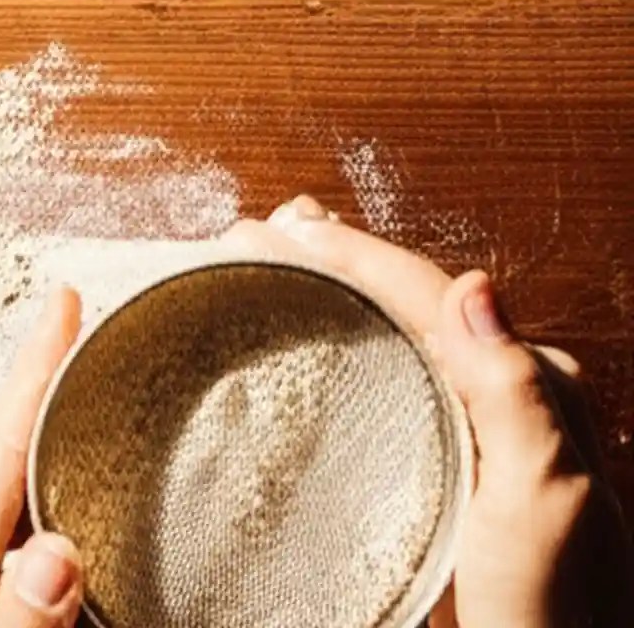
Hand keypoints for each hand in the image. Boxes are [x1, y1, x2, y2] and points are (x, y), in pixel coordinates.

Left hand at [0, 288, 85, 627]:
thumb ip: (15, 619)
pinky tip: (20, 488)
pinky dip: (3, 472)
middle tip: (65, 320)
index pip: (0, 450)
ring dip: (17, 421)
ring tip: (57, 388)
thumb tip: (58, 554)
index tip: (62, 303)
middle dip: (29, 379)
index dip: (38, 372)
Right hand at [231, 196, 632, 627]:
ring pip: (397, 335)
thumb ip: (517, 395)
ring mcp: (470, 428)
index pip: (429, 295)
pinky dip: (348, 345)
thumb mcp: (541, 501)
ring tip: (283, 264)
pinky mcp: (441, 464)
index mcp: (530, 390)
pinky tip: (318, 343)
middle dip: (339, 258)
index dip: (353, 254)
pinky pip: (392, 381)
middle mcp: (503, 395)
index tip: (282, 231)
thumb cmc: (550, 609)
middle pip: (410, 301)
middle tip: (268, 230)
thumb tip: (474, 288)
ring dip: (340, 292)